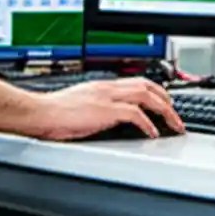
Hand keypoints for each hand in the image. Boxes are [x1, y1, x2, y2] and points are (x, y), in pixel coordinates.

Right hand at [31, 78, 185, 140]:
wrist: (39, 113)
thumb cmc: (53, 113)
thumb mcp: (80, 105)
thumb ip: (97, 107)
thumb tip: (108, 117)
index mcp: (102, 86)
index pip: (136, 82)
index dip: (154, 91)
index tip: (163, 102)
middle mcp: (107, 88)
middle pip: (147, 85)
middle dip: (166, 99)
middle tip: (175, 113)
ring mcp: (107, 98)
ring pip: (146, 96)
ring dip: (164, 110)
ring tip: (173, 123)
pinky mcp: (105, 111)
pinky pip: (135, 114)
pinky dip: (147, 123)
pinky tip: (152, 133)